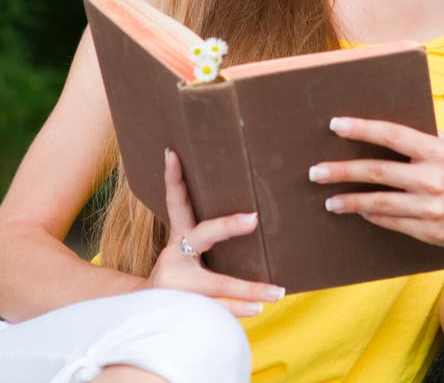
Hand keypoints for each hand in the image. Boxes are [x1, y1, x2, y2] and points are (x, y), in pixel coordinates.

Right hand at [141, 148, 285, 316]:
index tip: (172, 154)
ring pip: (216, 283)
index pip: (175, 202)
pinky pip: (215, 309)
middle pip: (203, 237)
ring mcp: (177, 285)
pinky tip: (257, 309)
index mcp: (177, 237)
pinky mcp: (182, 308)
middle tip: (253, 218)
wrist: (143, 315)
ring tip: (276, 291)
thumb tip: (249, 211)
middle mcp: (174, 257)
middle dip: (228, 226)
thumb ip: (206, 235)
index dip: (173, 178)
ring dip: (247, 288)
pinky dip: (237, 309)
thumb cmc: (179, 275)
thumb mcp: (185, 251)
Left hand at [308, 118, 443, 251]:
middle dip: (343, 170)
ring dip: (350, 201)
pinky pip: (391, 222)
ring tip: (328, 199)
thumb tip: (377, 126)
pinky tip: (356, 211)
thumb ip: (420, 137)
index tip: (335, 125)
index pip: (392, 134)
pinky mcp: (428, 231)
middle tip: (316, 171)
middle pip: (378, 171)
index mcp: (438, 150)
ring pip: (379, 203)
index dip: (362, 128)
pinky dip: (370, 216)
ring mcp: (431, 207)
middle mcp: (434, 178)